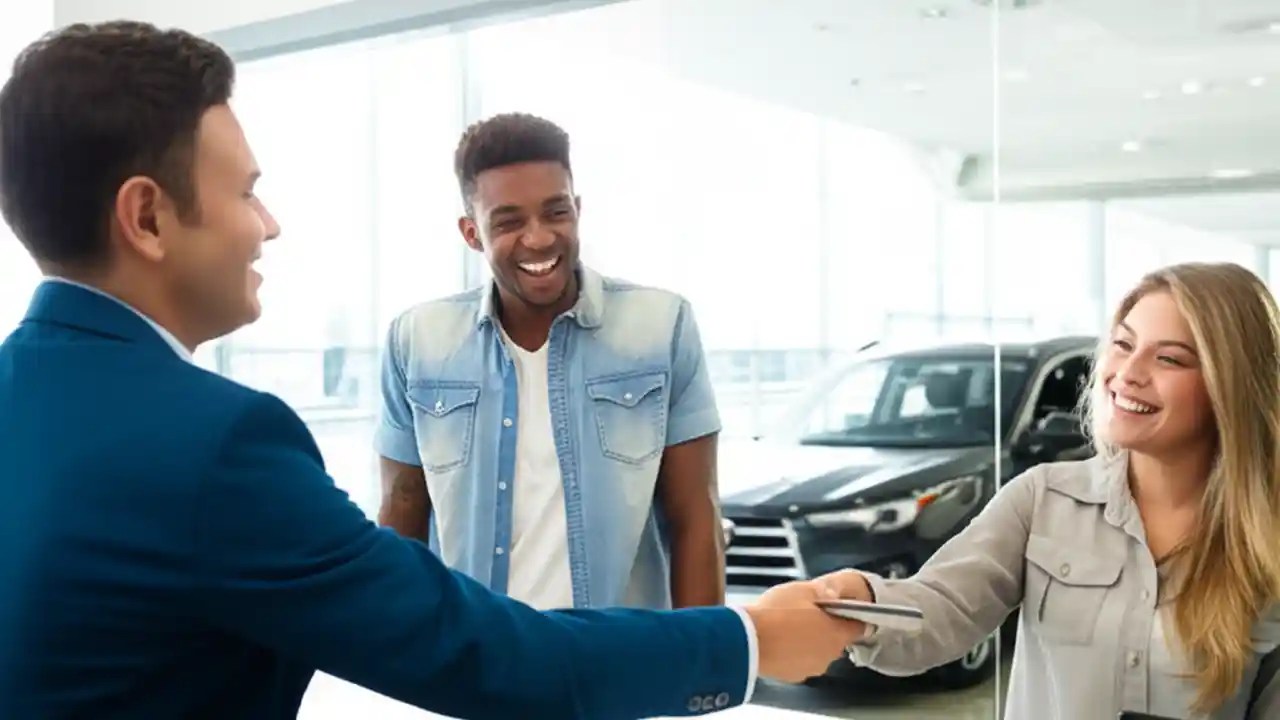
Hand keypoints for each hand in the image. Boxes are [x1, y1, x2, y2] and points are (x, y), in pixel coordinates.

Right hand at [742, 570, 871, 682]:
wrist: (747, 639)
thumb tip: (831, 593)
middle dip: (825, 629)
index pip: (859, 628)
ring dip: (808, 642)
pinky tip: (778, 642)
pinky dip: (793, 654)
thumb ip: (822, 591)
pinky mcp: (792, 677)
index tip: (842, 612)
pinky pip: (799, 662)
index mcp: (836, 633)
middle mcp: (828, 655)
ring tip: (787, 628)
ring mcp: (811, 668)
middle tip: (805, 615)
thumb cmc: (775, 614)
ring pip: (817, 653)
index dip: (851, 617)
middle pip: (835, 640)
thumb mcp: (801, 590)